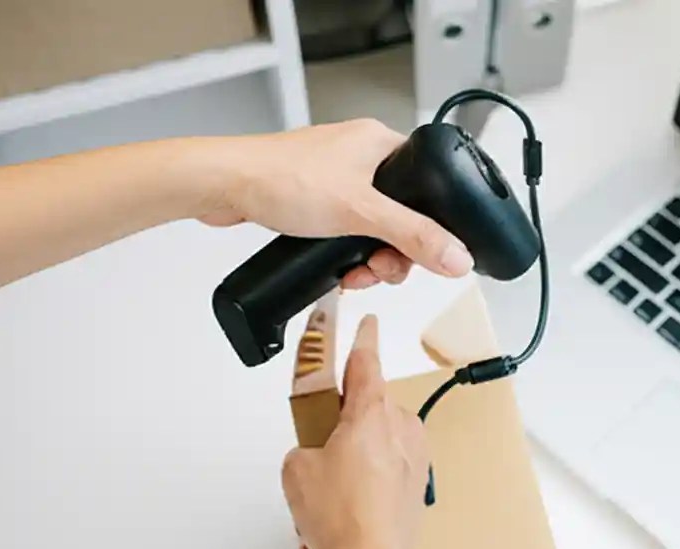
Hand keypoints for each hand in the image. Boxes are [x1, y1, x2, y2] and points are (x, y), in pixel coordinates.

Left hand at [200, 120, 473, 289]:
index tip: (422, 254)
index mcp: (378, 142)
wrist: (222, 185)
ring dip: (368, 257)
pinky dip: (344, 252)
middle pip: (401, 213)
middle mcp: (359, 156)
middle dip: (393, 250)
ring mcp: (334, 177)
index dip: (429, 224)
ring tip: (356, 275)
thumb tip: (457, 256)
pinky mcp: (312, 198)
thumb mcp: (360, 213)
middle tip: (380, 270)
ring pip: (371, 226)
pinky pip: (344, 230)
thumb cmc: (280, 179)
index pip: (427, 184)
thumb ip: (412, 235)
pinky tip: (338, 269)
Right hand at [281, 315, 429, 548]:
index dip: (360, 338)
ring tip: (321, 509)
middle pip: (363, 415)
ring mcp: (413, 462)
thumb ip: (304, 449)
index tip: (366, 321)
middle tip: (315, 460)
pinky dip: (356, 500)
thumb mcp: (296, 469)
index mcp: (371, 413)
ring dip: (343, 476)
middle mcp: (400, 431)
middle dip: (337, 437)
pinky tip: (335, 527)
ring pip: (369, 454)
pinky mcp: (416, 491)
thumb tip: (314, 459)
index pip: (365, 360)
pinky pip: (380, 481)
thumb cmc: (340, 516)